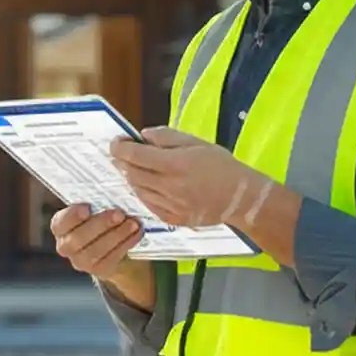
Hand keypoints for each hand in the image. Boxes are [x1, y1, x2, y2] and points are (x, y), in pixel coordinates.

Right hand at [50, 203, 142, 279]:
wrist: (117, 246)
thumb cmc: (103, 218)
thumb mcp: (97, 208)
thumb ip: (97, 200)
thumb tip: (112, 181)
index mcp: (61, 227)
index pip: (60, 223)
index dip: (72, 216)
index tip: (87, 208)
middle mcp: (66, 246)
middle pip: (78, 239)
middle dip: (100, 225)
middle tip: (119, 213)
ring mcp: (82, 261)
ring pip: (95, 251)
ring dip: (116, 235)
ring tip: (133, 223)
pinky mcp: (100, 271)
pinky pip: (111, 260)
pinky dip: (125, 245)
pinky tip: (137, 234)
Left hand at [110, 126, 265, 227]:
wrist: (240, 197)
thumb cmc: (220, 165)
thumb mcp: (195, 142)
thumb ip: (166, 137)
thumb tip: (142, 136)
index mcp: (175, 163)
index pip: (135, 155)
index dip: (120, 147)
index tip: (115, 142)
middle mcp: (169, 186)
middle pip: (132, 173)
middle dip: (122, 162)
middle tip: (120, 154)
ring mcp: (170, 205)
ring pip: (138, 190)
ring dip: (131, 178)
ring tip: (134, 169)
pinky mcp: (173, 219)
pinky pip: (148, 204)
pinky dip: (143, 193)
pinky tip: (147, 185)